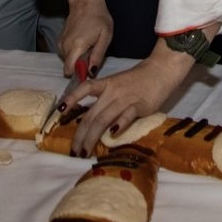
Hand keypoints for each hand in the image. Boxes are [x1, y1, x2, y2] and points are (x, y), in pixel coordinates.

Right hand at [59, 0, 111, 76]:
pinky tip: (82, 43)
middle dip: (80, 65)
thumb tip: (91, 72)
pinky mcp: (59, 41)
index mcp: (76, 46)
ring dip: (77, 58)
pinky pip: (65, 54)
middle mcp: (64, 46)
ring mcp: (60, 43)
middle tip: (92, 53)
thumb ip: (98, 56)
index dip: (79, 73)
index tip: (89, 69)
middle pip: (69, 67)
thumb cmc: (99, 18)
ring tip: (88, 46)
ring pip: (67, 61)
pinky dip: (73, 52)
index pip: (69, 70)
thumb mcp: (105, 37)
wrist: (85, 2)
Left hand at [61, 43, 193, 155]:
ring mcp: (125, 99)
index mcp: (106, 84)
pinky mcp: (139, 105)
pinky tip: (112, 135)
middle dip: (80, 134)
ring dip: (92, 136)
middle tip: (74, 151)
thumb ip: (107, 100)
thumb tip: (94, 121)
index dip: (71, 98)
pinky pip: (126, 116)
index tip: (59, 111)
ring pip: (103, 119)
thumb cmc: (140, 80)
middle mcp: (112, 92)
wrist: (162, 70)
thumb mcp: (118, 85)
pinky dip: (119, 125)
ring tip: (85, 151)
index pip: (84, 88)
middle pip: (91, 114)